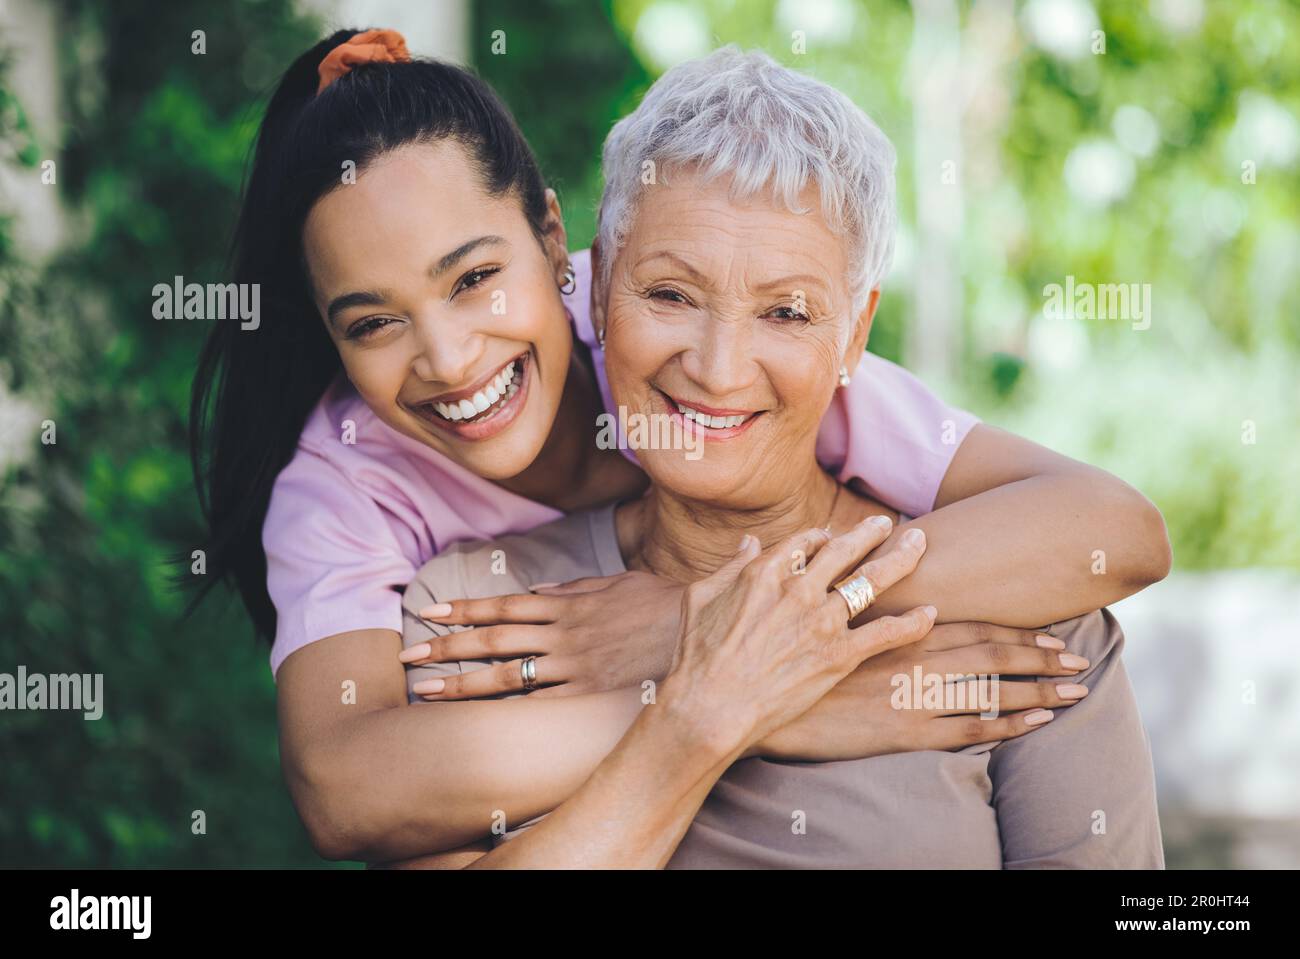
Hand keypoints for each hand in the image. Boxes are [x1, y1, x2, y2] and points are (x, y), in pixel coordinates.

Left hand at [400, 571, 683, 698]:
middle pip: (492, 641)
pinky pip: (540, 704)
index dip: (464, 609)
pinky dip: (507, 709)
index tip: (428, 612)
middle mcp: (562, 634)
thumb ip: (574, 587)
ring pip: (506, 676)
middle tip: (409, 657)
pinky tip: (479, 721)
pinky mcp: (589, 694)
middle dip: (447, 648)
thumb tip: (538, 591)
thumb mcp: (618, 582)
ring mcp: (573, 667)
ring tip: (425, 693)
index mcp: (567, 604)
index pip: (504, 606)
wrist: (701, 631)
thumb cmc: (663, 604)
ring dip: (462, 684)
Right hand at [655, 515, 935, 759]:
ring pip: (873, 580)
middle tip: (890, 524)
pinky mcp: (838, 655)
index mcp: (765, 571)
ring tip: (919, 544)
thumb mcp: (701, 597)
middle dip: (872, 532)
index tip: (835, 536)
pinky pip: (886, 632)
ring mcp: (821, 621)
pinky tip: (930, 613)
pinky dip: (911, 622)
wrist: (709, 706)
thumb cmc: (696, 655)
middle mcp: (799, 588)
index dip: (824, 536)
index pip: (807, 541)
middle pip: (847, 550)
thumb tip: (750, 542)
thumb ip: (730, 565)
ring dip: (900, 558)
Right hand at [757, 622, 1091, 760]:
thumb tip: (859, 570)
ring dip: (1040, 689)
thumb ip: (856, 597)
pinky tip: (1038, 723)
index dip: (1020, 631)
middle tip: (1078, 660)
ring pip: (993, 689)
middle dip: (1043, 657)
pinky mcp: (905, 730)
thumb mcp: (827, 616)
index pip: (976, 626)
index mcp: (902, 630)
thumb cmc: (794, 656)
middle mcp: (916, 657)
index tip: (1053, 634)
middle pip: (995, 654)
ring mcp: (914, 694)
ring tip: (1076, 690)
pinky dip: (1009, 724)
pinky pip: (969, 728)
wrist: (765, 701)